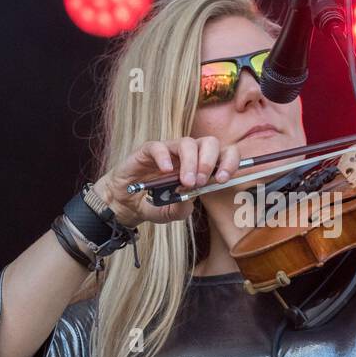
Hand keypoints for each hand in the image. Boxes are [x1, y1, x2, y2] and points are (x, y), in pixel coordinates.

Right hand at [92, 136, 242, 226]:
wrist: (126, 203)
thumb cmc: (154, 203)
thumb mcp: (172, 213)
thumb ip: (183, 208)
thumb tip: (190, 198)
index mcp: (201, 167)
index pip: (223, 154)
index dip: (229, 162)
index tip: (223, 179)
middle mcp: (188, 155)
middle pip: (209, 143)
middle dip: (209, 161)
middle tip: (201, 182)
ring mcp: (169, 151)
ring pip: (187, 142)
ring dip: (191, 162)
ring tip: (186, 182)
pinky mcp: (148, 151)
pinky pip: (159, 147)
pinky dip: (164, 157)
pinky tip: (166, 172)